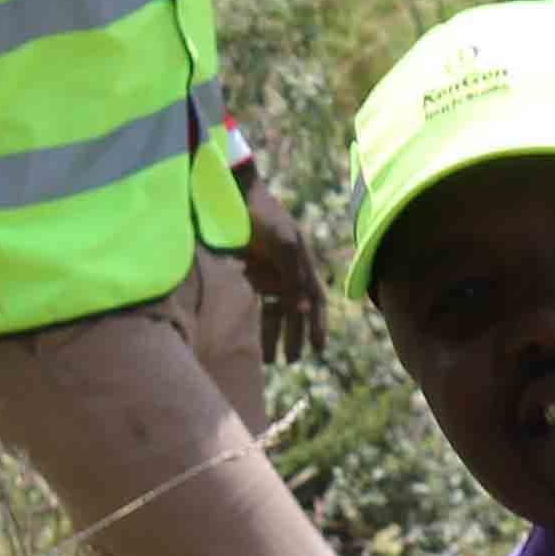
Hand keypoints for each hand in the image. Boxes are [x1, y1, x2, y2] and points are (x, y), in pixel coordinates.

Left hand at [236, 210, 326, 366]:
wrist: (235, 194)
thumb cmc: (264, 216)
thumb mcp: (284, 242)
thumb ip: (293, 274)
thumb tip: (301, 308)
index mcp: (302, 264)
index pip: (315, 301)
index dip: (319, 325)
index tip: (319, 349)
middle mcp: (287, 271)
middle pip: (295, 311)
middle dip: (295, 336)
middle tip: (291, 360)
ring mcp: (266, 273)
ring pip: (274, 311)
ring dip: (273, 334)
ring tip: (269, 359)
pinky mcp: (246, 273)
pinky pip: (255, 302)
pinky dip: (255, 321)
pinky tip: (250, 337)